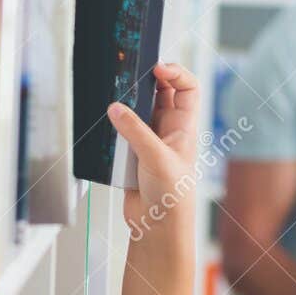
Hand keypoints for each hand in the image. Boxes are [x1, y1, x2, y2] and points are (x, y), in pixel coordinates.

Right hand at [109, 63, 200, 242]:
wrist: (158, 226)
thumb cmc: (172, 197)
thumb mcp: (155, 157)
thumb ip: (135, 130)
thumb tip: (116, 108)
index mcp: (184, 127)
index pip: (188, 88)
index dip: (175, 73)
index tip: (156, 68)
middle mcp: (169, 130)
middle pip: (160, 93)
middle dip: (146, 83)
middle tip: (129, 77)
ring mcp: (150, 140)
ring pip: (138, 111)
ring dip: (127, 107)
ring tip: (116, 102)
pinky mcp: (132, 152)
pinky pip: (122, 131)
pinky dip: (114, 127)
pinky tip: (107, 127)